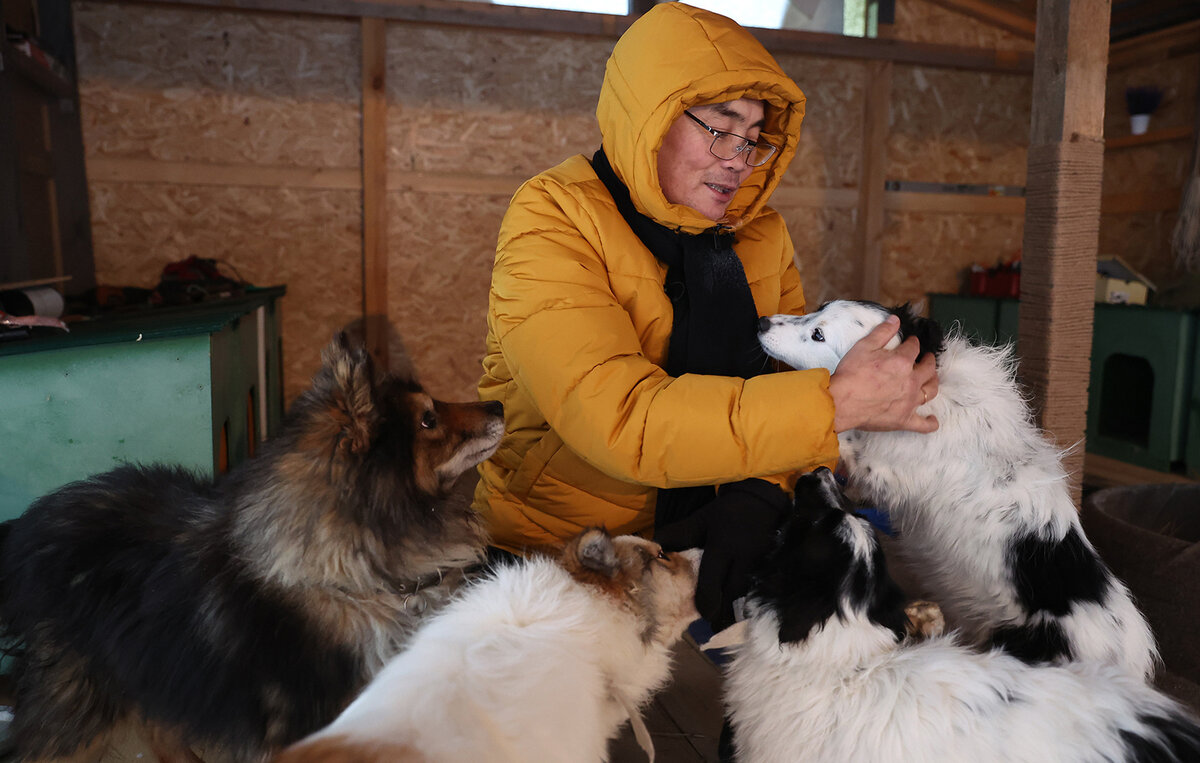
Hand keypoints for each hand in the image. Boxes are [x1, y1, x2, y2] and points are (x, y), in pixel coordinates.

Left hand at [654, 479, 789, 630]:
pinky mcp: (770, 566)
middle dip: (721, 611)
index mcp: (721, 546)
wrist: (762, 501)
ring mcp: (759, 563)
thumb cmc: (726, 513)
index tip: (701, 613)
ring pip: (745, 595)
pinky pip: (757, 589)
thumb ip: (677, 535)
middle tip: (712, 622)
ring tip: (724, 620)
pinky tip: (741, 607)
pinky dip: (747, 600)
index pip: (711, 581)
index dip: (705, 601)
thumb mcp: (699, 520)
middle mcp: (742, 558)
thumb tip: (655, 550)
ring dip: (734, 608)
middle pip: (731, 594)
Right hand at [829, 315, 938, 433]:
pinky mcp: (904, 420)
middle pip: (928, 368)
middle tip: (926, 358)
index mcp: (902, 362)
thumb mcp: (863, 346)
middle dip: (928, 360)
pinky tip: (932, 419)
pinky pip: (923, 424)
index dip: (913, 343)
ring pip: (930, 391)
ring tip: (930, 379)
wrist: (841, 402)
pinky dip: (930, 422)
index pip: (914, 348)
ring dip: (933, 383)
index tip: (910, 342)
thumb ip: (882, 332)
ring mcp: (909, 402)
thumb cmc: (850, 374)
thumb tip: (895, 319)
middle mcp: (911, 381)